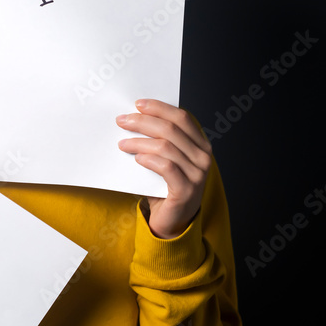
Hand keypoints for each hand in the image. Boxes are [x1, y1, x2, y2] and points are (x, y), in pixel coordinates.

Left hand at [116, 99, 212, 238]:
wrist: (171, 221)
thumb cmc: (165, 187)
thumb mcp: (165, 159)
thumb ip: (160, 140)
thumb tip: (134, 118)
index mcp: (200, 144)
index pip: (182, 117)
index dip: (159, 108)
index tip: (138, 104)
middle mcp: (203, 157)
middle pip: (171, 129)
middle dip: (143, 121)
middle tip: (122, 121)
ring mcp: (197, 174)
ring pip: (166, 146)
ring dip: (139, 141)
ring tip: (122, 143)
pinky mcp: (187, 190)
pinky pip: (166, 167)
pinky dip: (149, 159)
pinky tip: (137, 158)